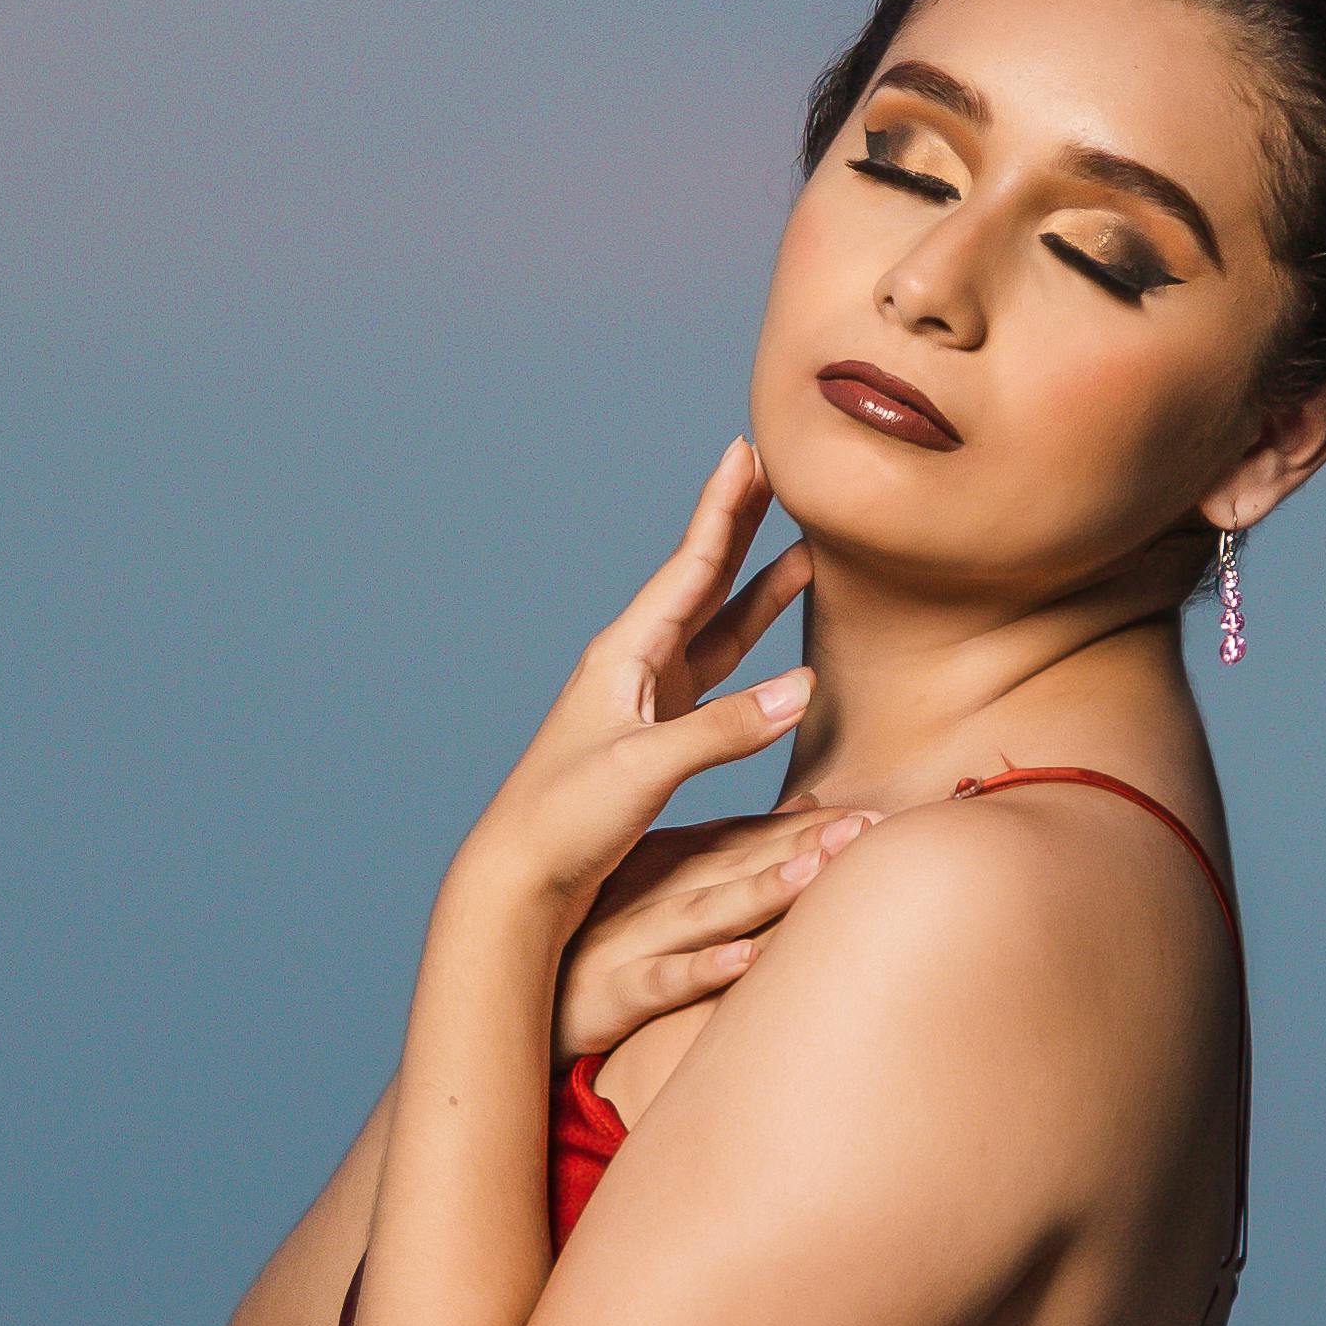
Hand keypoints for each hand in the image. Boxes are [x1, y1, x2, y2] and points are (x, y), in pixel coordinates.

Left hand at [452, 435, 819, 933]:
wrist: (522, 874)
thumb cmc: (566, 817)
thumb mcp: (648, 767)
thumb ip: (725, 729)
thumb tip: (803, 691)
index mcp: (625, 655)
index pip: (689, 566)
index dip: (724, 509)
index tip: (747, 452)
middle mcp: (635, 666)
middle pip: (702, 579)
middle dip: (740, 525)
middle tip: (775, 472)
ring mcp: (648, 700)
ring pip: (715, 624)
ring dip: (756, 586)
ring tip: (801, 549)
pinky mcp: (659, 736)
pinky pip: (717, 672)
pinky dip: (750, 645)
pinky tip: (774, 646)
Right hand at [556, 800, 881, 1061]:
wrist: (513, 997)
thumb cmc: (603, 945)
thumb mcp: (667, 889)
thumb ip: (735, 854)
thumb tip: (811, 815)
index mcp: (669, 867)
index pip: (747, 841)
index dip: (810, 829)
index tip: (874, 814)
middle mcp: (655, 894)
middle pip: (738, 865)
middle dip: (803, 846)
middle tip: (868, 825)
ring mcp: (633, 939)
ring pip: (705, 912)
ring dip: (759, 891)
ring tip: (813, 870)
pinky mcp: (613, 992)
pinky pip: (662, 981)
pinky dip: (701, 968)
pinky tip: (743, 959)